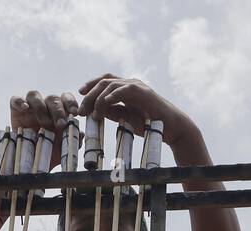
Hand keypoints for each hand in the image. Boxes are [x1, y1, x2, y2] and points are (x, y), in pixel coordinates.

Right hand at [9, 90, 78, 168]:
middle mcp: (45, 108)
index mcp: (59, 113)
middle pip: (52, 98)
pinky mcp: (16, 111)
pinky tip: (24, 108)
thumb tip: (82, 134)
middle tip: (60, 124)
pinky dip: (19, 101)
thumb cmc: (48, 154)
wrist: (30, 165)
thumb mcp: (62, 151)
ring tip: (44, 123)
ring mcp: (30, 108)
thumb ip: (73, 141)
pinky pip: (15, 100)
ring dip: (41, 107)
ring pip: (35, 95)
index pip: (66, 99)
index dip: (71, 103)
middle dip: (58, 110)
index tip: (75, 113)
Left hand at [77, 74, 194, 146]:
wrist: (172, 128)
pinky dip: (114, 95)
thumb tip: (96, 110)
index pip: (104, 81)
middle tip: (81, 110)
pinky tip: (105, 103)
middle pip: (104, 82)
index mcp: (126, 88)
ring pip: (111, 85)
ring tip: (92, 112)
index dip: (90, 86)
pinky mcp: (144, 92)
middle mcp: (130, 84)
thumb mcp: (126, 117)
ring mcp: (137, 86)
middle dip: (90, 95)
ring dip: (98, 98)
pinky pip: (125, 89)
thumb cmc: (151, 124)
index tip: (79, 95)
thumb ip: (113, 112)